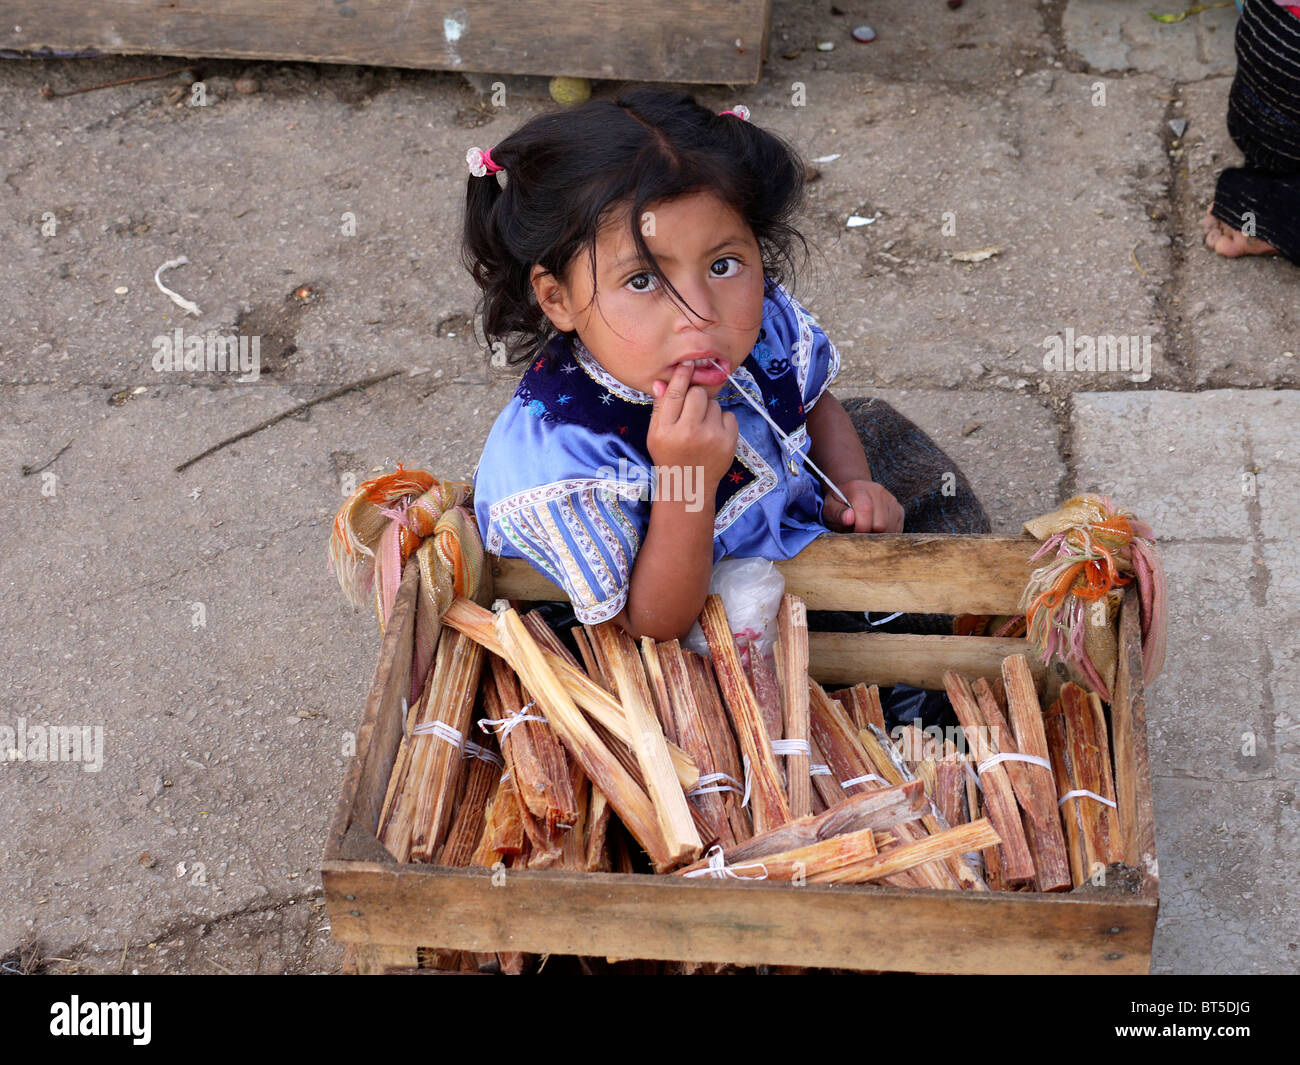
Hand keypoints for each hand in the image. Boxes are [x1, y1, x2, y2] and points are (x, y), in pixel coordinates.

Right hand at [648, 361, 737, 489]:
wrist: (689, 486)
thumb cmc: (669, 456)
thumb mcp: (655, 434)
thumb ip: (659, 408)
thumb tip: (660, 382)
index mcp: (666, 430)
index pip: (675, 394)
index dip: (682, 375)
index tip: (687, 364)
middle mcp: (689, 433)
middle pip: (697, 394)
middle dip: (695, 397)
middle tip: (691, 412)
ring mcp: (711, 438)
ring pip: (714, 404)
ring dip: (708, 410)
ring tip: (701, 428)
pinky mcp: (729, 442)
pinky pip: (728, 415)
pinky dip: (722, 421)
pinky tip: (712, 434)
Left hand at [822, 477, 903, 532]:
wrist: (852, 493)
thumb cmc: (839, 503)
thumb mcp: (830, 507)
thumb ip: (838, 513)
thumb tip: (849, 518)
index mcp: (859, 489)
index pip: (866, 510)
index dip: (860, 528)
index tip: (853, 533)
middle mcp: (878, 491)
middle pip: (881, 523)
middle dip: (869, 534)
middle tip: (858, 532)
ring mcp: (891, 500)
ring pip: (891, 528)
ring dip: (878, 535)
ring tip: (866, 530)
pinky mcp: (899, 509)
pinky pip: (898, 529)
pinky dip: (886, 534)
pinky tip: (875, 530)